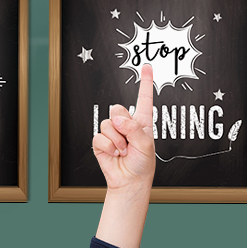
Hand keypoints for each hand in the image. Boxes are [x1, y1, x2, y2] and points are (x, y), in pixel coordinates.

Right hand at [93, 64, 155, 192]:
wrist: (130, 181)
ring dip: (117, 140)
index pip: (143, 97)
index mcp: (141, 121)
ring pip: (108, 123)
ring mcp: (112, 132)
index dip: (145, 81)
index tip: (146, 66)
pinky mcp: (101, 142)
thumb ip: (134, 129)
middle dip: (123, 125)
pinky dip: (109, 147)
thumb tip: (117, 120)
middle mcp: (126, 124)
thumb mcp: (147, 145)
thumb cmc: (143, 164)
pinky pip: (99, 136)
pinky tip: (115, 153)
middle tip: (129, 141)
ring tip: (124, 150)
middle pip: (117, 108)